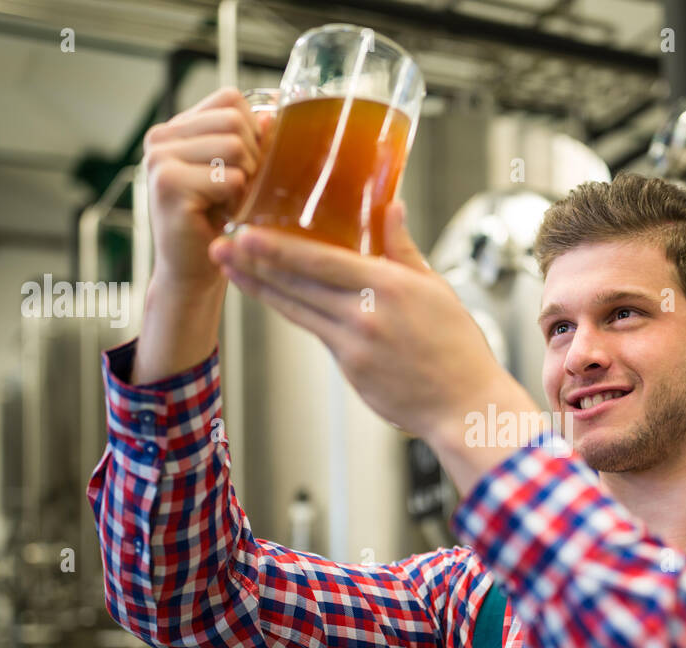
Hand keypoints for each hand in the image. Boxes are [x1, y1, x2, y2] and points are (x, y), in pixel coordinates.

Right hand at [143, 86, 271, 285]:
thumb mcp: (236, 173)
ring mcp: (160, 159)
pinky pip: (230, 178)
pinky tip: (222, 216)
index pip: (229, 98)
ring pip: (235, 146)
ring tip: (230, 202)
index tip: (247, 164)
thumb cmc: (215, 223)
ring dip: (246, 180)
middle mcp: (160, 137)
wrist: (191, 271)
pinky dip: (237, 201)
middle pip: (234, 120)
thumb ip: (249, 140)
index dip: (252, 129)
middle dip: (253, 157)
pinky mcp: (169, 185)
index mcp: (176, 128)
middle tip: (240, 190)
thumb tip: (274, 109)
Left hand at [208, 201, 535, 443]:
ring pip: (297, 309)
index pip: (321, 261)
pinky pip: (314, 332)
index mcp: (389, 285)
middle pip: (298, 283)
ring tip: (230, 268)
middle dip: (254, 262)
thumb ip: (403, 248)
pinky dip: (290, 312)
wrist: (465, 404)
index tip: (248, 231)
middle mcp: (366, 314)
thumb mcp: (436, 288)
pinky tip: (270, 296)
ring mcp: (354, 344)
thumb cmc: (457, 347)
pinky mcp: (350, 369)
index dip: (279, 247)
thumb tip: (390, 206)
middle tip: (221, 244)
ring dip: (260, 287)